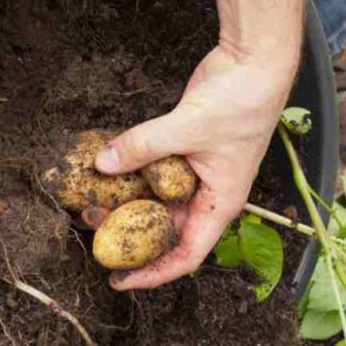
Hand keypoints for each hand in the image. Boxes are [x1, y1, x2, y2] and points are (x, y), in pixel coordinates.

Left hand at [92, 45, 297, 289]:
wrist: (255, 64)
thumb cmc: (241, 103)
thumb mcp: (187, 128)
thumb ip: (142, 147)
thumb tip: (103, 164)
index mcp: (220, 203)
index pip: (186, 255)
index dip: (153, 274)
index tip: (119, 280)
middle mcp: (208, 194)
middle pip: (166, 231)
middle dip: (130, 237)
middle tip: (91, 234)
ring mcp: (197, 173)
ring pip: (157, 201)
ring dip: (127, 204)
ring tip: (91, 203)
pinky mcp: (185, 150)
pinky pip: (155, 172)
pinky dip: (132, 173)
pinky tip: (107, 171)